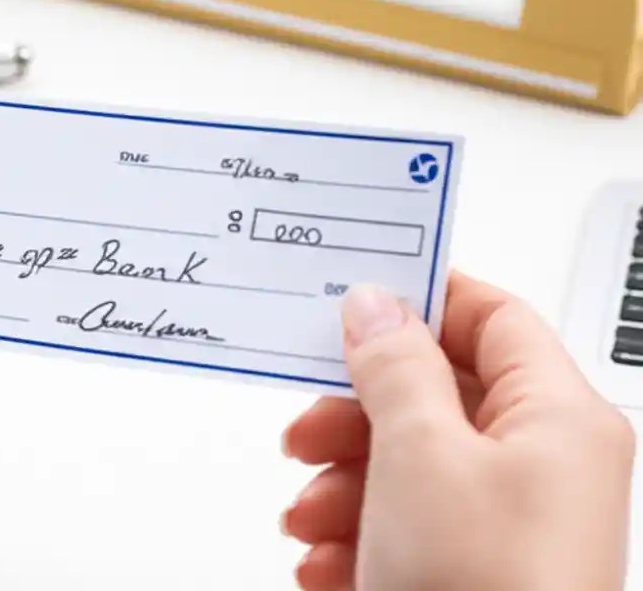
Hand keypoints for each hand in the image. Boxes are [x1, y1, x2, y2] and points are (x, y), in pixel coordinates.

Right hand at [281, 274, 634, 590]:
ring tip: (309, 519)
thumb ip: (394, 367)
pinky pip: (406, 523)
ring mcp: (509, 522)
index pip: (491, 317)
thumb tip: (376, 306)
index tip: (353, 302)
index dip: (421, 302)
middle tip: (307, 430)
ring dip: (343, 485)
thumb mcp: (420, 455)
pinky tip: (326, 563)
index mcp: (557, 418)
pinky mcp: (473, 570)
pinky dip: (356, 535)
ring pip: (408, 464)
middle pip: (435, 396)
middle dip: (356, 415)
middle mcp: (543, 465)